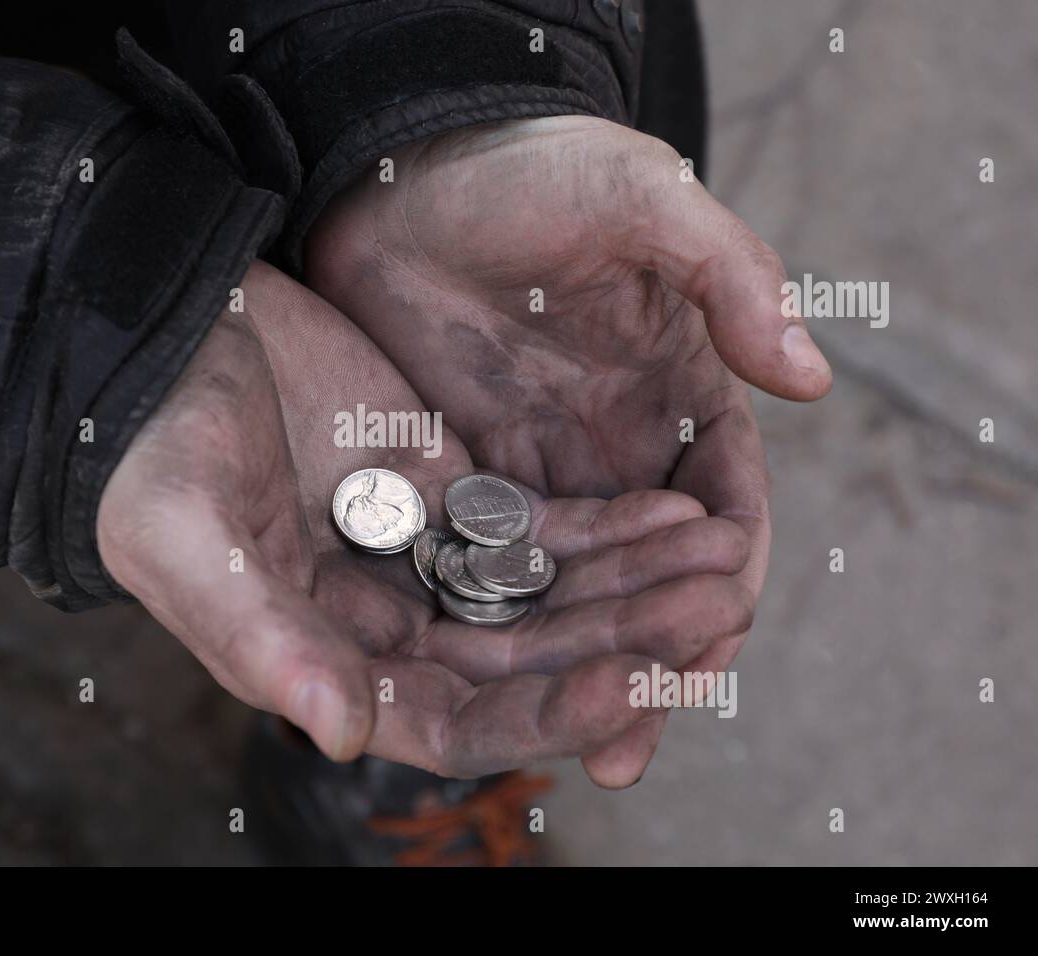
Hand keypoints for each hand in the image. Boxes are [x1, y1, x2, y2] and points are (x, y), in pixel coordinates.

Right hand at [98, 262, 756, 781]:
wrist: (162, 338)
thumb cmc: (145, 447)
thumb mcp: (185, 537)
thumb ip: (261, 639)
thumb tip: (340, 732)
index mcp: (328, 663)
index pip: (458, 722)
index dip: (545, 716)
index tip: (629, 682)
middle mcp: (389, 625)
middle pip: (530, 663)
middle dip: (621, 644)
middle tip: (708, 609)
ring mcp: (426, 557)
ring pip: (553, 597)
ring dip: (635, 586)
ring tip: (720, 559)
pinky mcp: (451, 489)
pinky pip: (547, 526)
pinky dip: (613, 526)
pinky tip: (680, 513)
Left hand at [306, 116, 832, 685]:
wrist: (411, 167)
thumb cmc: (536, 169)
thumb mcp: (645, 203)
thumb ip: (730, 281)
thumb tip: (815, 377)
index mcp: (685, 392)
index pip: (725, 505)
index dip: (727, 573)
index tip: (714, 633)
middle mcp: (621, 446)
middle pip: (654, 572)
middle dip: (656, 650)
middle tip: (636, 733)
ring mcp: (545, 467)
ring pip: (580, 588)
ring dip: (585, 664)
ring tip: (579, 746)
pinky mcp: (469, 477)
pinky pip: (500, 567)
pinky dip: (510, 624)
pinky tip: (498, 684)